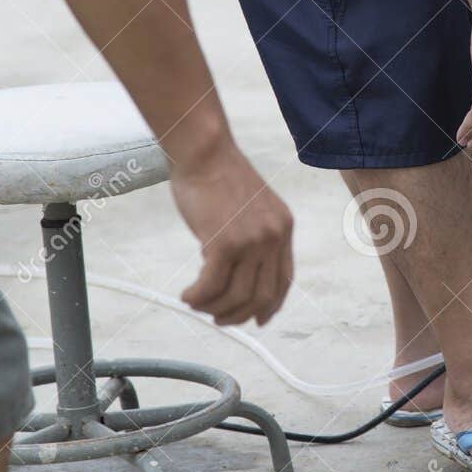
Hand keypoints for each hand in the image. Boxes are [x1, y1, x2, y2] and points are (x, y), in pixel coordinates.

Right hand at [170, 142, 293, 326]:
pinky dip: (198, 298)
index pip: (284, 279)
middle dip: (239, 314)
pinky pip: (212, 287)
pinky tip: (187, 295)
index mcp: (283, 227)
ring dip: (214, 308)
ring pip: (237, 296)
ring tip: (197, 303)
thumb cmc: (217, 175)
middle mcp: (273, 236)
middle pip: (262, 295)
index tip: (257, 320)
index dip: (270, 305)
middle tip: (218, 318)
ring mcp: (251, 240)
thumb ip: (251, 237)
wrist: (204, 152)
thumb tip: (233, 275)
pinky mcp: (225, 243)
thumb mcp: (249, 208)